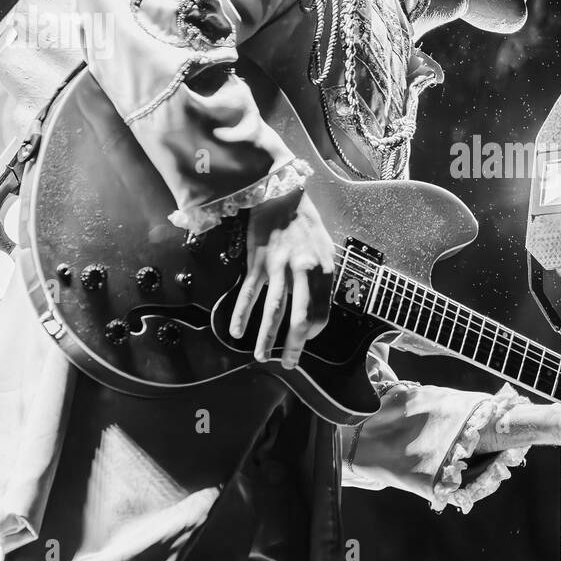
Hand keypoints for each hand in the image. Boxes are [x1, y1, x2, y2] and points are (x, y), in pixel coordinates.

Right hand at [228, 189, 335, 368]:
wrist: (281, 195)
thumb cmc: (305, 225)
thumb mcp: (325, 251)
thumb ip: (321, 281)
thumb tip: (316, 310)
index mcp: (323, 270)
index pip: (321, 313)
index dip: (313, 332)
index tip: (305, 340)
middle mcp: (303, 271)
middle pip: (299, 318)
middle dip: (293, 346)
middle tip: (287, 364)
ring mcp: (279, 267)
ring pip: (273, 310)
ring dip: (266, 338)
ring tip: (261, 357)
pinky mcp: (258, 262)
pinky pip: (249, 293)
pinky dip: (242, 313)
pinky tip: (236, 331)